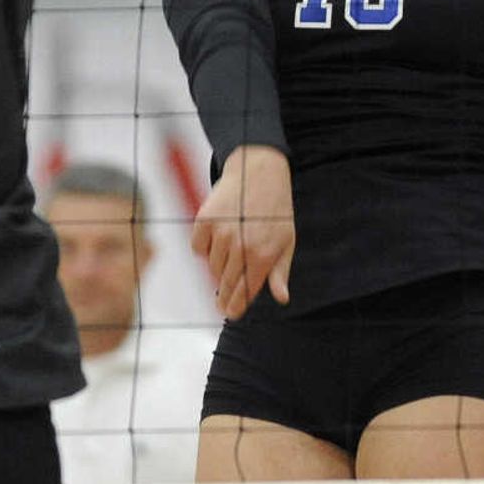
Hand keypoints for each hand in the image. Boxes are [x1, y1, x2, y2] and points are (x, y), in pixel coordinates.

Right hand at [192, 145, 294, 320]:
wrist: (259, 170)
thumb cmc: (276, 209)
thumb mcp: (286, 241)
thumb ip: (280, 272)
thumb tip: (281, 298)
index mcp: (262, 255)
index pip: (244, 292)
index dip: (235, 306)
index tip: (230, 313)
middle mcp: (240, 247)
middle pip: (225, 283)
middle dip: (224, 295)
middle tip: (222, 303)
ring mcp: (220, 233)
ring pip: (212, 266)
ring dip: (218, 267)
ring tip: (230, 254)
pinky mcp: (204, 220)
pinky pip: (197, 248)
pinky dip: (204, 248)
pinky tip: (217, 238)